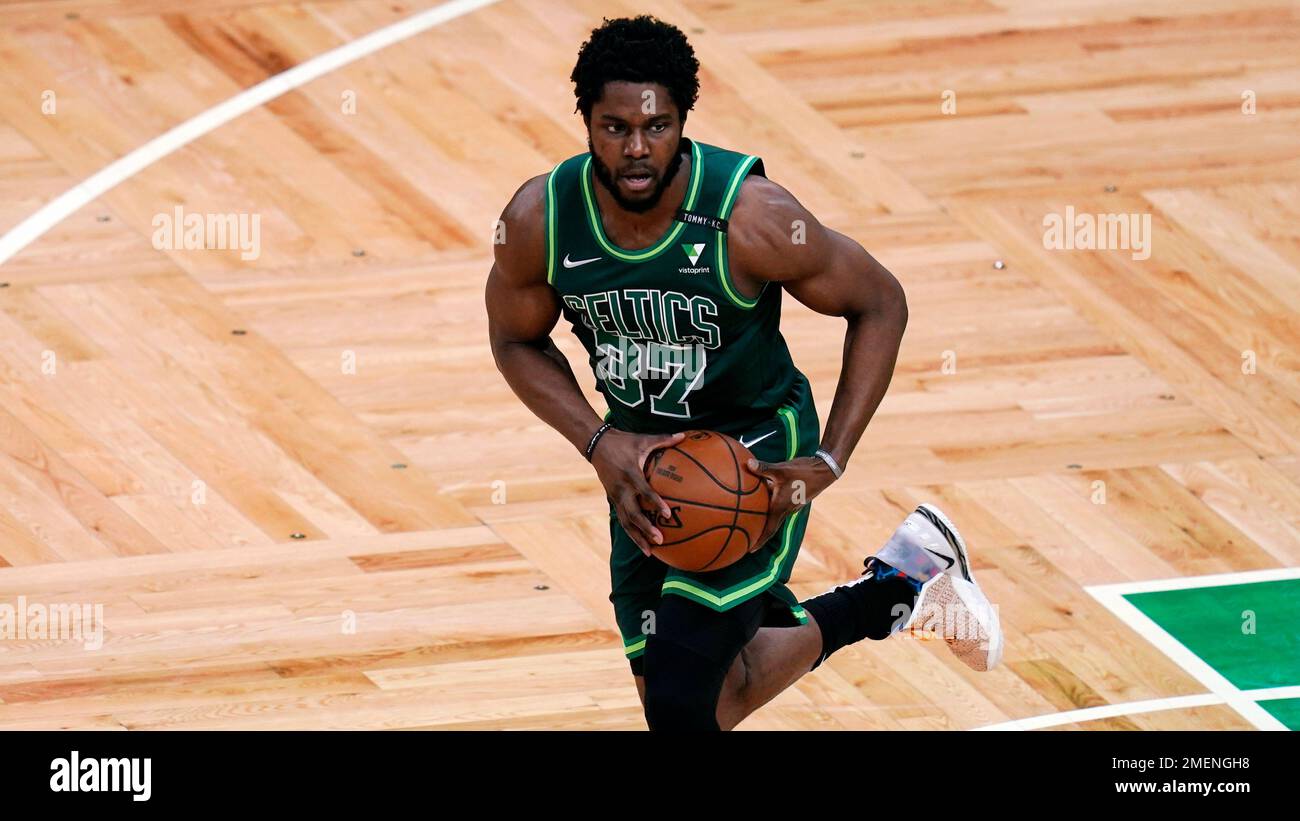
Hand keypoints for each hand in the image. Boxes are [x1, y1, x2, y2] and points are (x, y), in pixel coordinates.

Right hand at [590, 429, 685, 556]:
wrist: (596, 445)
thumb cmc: (623, 442)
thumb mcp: (642, 439)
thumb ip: (664, 439)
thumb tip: (684, 436)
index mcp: (630, 474)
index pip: (644, 491)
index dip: (655, 503)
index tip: (667, 514)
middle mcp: (622, 489)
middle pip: (633, 514)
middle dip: (646, 528)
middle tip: (660, 540)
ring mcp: (616, 496)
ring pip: (626, 522)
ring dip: (637, 538)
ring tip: (650, 552)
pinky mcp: (613, 500)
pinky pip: (623, 520)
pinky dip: (632, 533)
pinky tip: (642, 545)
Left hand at [744, 455, 837, 550]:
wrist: (824, 470)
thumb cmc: (803, 472)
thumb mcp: (781, 469)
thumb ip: (763, 468)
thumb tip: (747, 464)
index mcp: (781, 507)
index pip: (769, 529)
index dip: (759, 541)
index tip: (750, 550)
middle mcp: (786, 509)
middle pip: (770, 526)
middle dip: (759, 533)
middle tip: (746, 539)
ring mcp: (791, 505)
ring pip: (775, 515)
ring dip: (764, 519)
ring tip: (751, 520)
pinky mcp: (794, 499)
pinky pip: (779, 505)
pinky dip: (769, 505)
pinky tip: (762, 496)